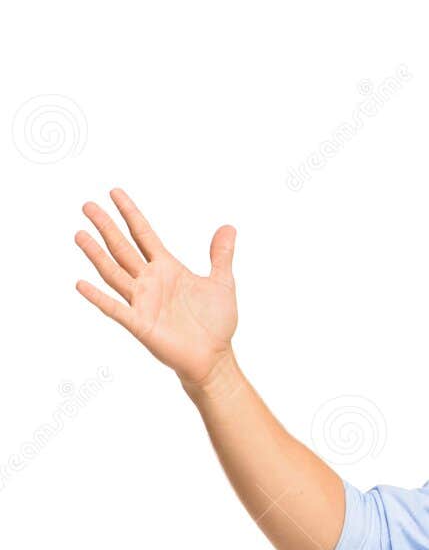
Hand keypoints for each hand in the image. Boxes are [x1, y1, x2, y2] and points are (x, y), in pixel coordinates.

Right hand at [74, 188, 238, 392]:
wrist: (214, 357)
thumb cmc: (216, 322)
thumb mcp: (223, 283)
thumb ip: (221, 255)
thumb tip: (228, 227)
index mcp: (167, 268)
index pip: (143, 235)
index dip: (130, 214)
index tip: (114, 193)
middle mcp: (150, 281)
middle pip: (122, 248)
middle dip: (106, 227)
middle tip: (87, 206)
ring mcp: (142, 302)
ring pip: (113, 273)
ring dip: (96, 255)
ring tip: (80, 234)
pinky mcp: (140, 324)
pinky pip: (115, 308)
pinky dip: (98, 297)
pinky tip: (81, 284)